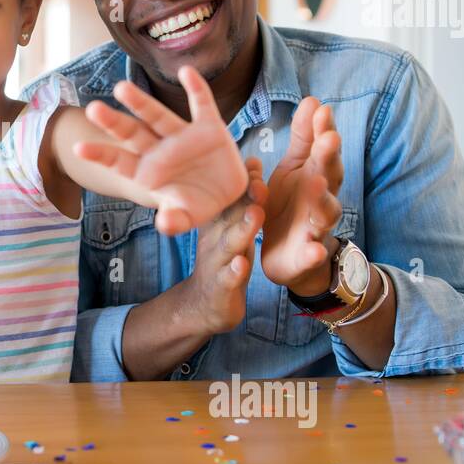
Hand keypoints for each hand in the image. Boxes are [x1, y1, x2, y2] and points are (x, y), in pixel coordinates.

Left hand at [76, 65, 247, 233]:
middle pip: (132, 133)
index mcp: (147, 171)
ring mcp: (182, 136)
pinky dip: (196, 89)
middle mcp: (159, 149)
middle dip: (113, 122)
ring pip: (157, 116)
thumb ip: (175, 220)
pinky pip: (201, 105)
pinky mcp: (208, 128)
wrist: (227, 194)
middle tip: (92, 109)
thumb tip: (165, 224)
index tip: (78, 148)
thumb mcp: (186, 216)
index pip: (118, 162)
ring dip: (141, 103)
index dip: (100, 155)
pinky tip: (186, 72)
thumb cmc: (195, 203)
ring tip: (121, 88)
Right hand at [178, 156, 265, 333]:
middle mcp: (215, 237)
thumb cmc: (223, 258)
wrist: (203, 304)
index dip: (242, 181)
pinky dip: (234, 271)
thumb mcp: (230, 226)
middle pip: (230, 215)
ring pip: (230, 243)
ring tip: (256, 215)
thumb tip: (252, 159)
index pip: (230, 197)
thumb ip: (242, 196)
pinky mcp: (221, 286)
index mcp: (219, 222)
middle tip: (260, 183)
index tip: (254, 163)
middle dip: (245, 199)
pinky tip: (241, 265)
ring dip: (243, 229)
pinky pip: (228, 278)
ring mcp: (217, 261)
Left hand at [261, 97, 344, 294]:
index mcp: (317, 175)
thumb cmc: (292, 203)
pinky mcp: (307, 255)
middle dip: (329, 158)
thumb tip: (314, 100)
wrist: (288, 255)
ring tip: (316, 183)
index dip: (324, 130)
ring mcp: (316, 227)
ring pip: (326, 213)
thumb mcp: (294, 167)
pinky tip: (315, 250)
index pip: (323, 150)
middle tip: (328, 139)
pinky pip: (313, 254)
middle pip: (330, 177)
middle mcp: (322, 199)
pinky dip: (315, 253)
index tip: (322, 110)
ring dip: (323, 199)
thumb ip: (304, 138)